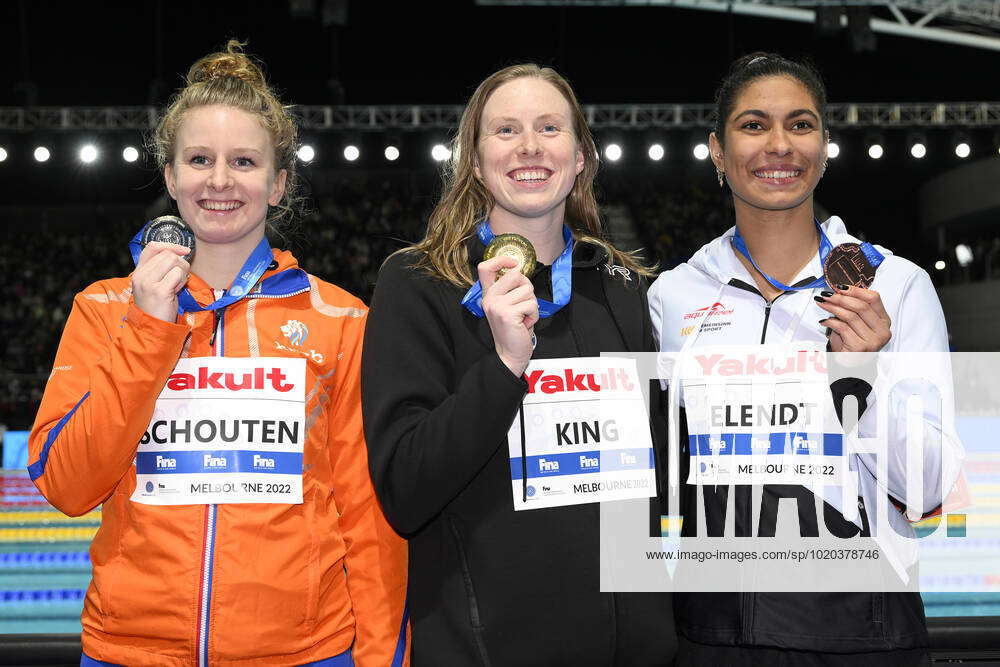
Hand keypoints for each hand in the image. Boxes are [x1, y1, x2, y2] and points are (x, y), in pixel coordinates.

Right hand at [131, 242, 191, 322]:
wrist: (152, 327)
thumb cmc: (157, 306)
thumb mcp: (154, 284)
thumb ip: (161, 269)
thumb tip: (179, 252)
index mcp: (138, 272)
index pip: (152, 247)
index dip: (170, 245)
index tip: (184, 250)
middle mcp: (141, 275)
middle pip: (168, 254)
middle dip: (180, 264)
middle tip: (179, 278)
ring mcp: (149, 283)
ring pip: (174, 261)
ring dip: (182, 272)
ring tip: (176, 285)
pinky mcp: (160, 291)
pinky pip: (178, 274)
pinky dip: (182, 280)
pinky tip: (177, 290)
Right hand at [478, 256, 538, 376]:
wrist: (510, 354)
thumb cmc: (513, 329)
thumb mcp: (507, 306)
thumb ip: (510, 289)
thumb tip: (520, 271)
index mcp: (488, 294)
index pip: (485, 267)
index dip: (501, 260)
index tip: (513, 263)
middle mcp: (490, 298)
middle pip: (516, 274)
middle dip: (527, 288)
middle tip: (523, 305)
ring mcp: (497, 305)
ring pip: (528, 290)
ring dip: (532, 305)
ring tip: (523, 317)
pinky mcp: (507, 314)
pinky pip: (531, 304)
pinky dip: (534, 315)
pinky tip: (525, 324)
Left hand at [816, 284, 890, 352]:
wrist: (850, 365)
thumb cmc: (851, 342)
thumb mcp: (856, 323)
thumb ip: (853, 308)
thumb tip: (837, 291)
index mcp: (884, 321)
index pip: (874, 299)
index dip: (856, 290)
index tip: (840, 287)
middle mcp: (882, 330)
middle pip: (861, 306)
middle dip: (841, 298)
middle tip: (826, 295)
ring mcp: (873, 340)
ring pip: (851, 316)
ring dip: (833, 307)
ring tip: (822, 304)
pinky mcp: (861, 347)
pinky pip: (843, 328)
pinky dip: (831, 321)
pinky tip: (824, 320)